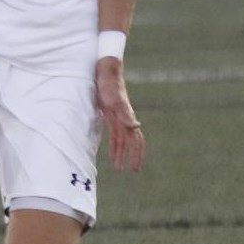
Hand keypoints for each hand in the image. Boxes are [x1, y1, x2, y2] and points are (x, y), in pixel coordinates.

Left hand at [94, 57, 145, 171]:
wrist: (105, 72)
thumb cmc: (110, 86)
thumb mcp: (115, 102)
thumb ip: (126, 116)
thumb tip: (138, 127)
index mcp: (128, 119)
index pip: (136, 141)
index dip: (137, 155)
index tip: (135, 169)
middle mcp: (126, 120)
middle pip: (132, 142)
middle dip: (133, 157)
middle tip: (132, 171)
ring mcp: (119, 118)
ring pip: (122, 140)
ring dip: (121, 154)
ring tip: (118, 168)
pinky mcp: (111, 115)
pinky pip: (115, 133)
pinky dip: (114, 144)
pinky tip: (111, 152)